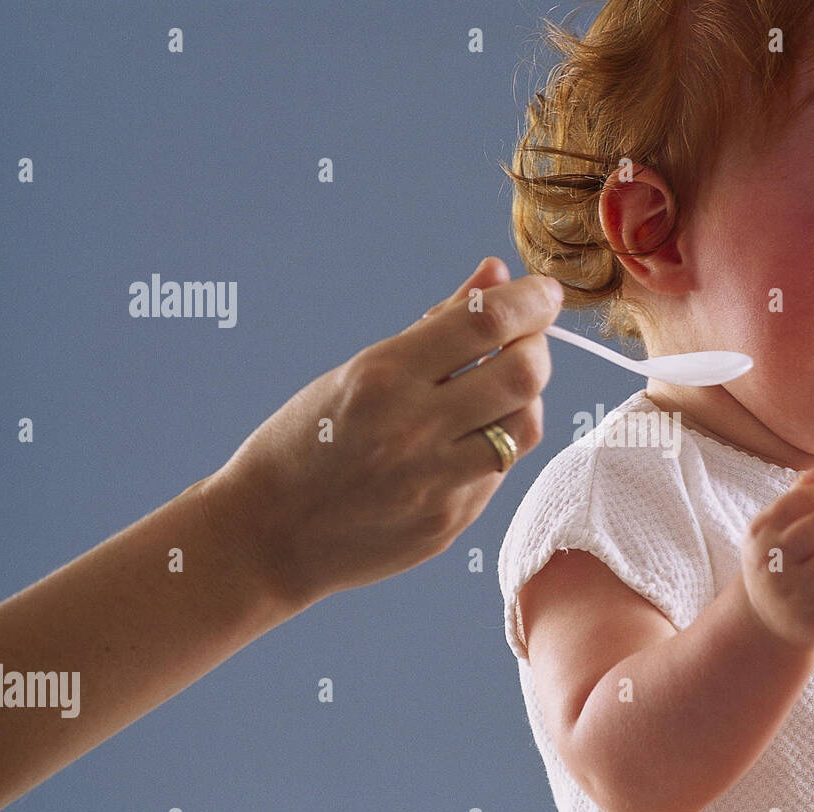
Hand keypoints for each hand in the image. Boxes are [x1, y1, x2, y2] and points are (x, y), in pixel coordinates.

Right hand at [199, 256, 562, 611]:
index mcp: (383, 376)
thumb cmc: (308, 439)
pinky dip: (496, 444)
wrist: (268, 535)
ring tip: (500, 391)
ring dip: (527, 399)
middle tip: (527, 341)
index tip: (545, 293)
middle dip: (538, 346)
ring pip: (525, 426)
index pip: (486, 321)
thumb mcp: (360, 370)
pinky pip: (499, 470)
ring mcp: (434, 482)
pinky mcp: (448, 521)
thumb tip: (497, 274)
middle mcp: (412, 428)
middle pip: (523, 373)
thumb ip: (439, 323)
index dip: (532, 300)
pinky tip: (469, 438)